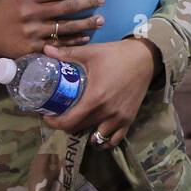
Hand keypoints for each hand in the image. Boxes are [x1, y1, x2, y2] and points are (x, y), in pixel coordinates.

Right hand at [0, 0, 104, 62]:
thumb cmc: (6, 11)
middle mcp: (31, 14)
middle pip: (66, 7)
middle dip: (87, 3)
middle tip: (101, 0)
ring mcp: (33, 32)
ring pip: (66, 27)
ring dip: (86, 23)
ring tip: (100, 19)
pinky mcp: (35, 48)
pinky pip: (60, 44)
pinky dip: (75, 40)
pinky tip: (87, 37)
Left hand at [40, 38, 157, 145]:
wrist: (146, 58)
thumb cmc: (116, 54)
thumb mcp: (91, 52)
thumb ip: (67, 53)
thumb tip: (45, 50)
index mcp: (94, 98)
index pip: (68, 122)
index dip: (54, 123)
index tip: (48, 116)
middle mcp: (106, 113)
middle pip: (79, 130)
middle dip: (66, 125)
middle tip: (60, 115)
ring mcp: (119, 119)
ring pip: (96, 138)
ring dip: (84, 134)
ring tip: (79, 123)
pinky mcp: (129, 120)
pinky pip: (114, 140)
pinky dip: (104, 140)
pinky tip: (96, 132)